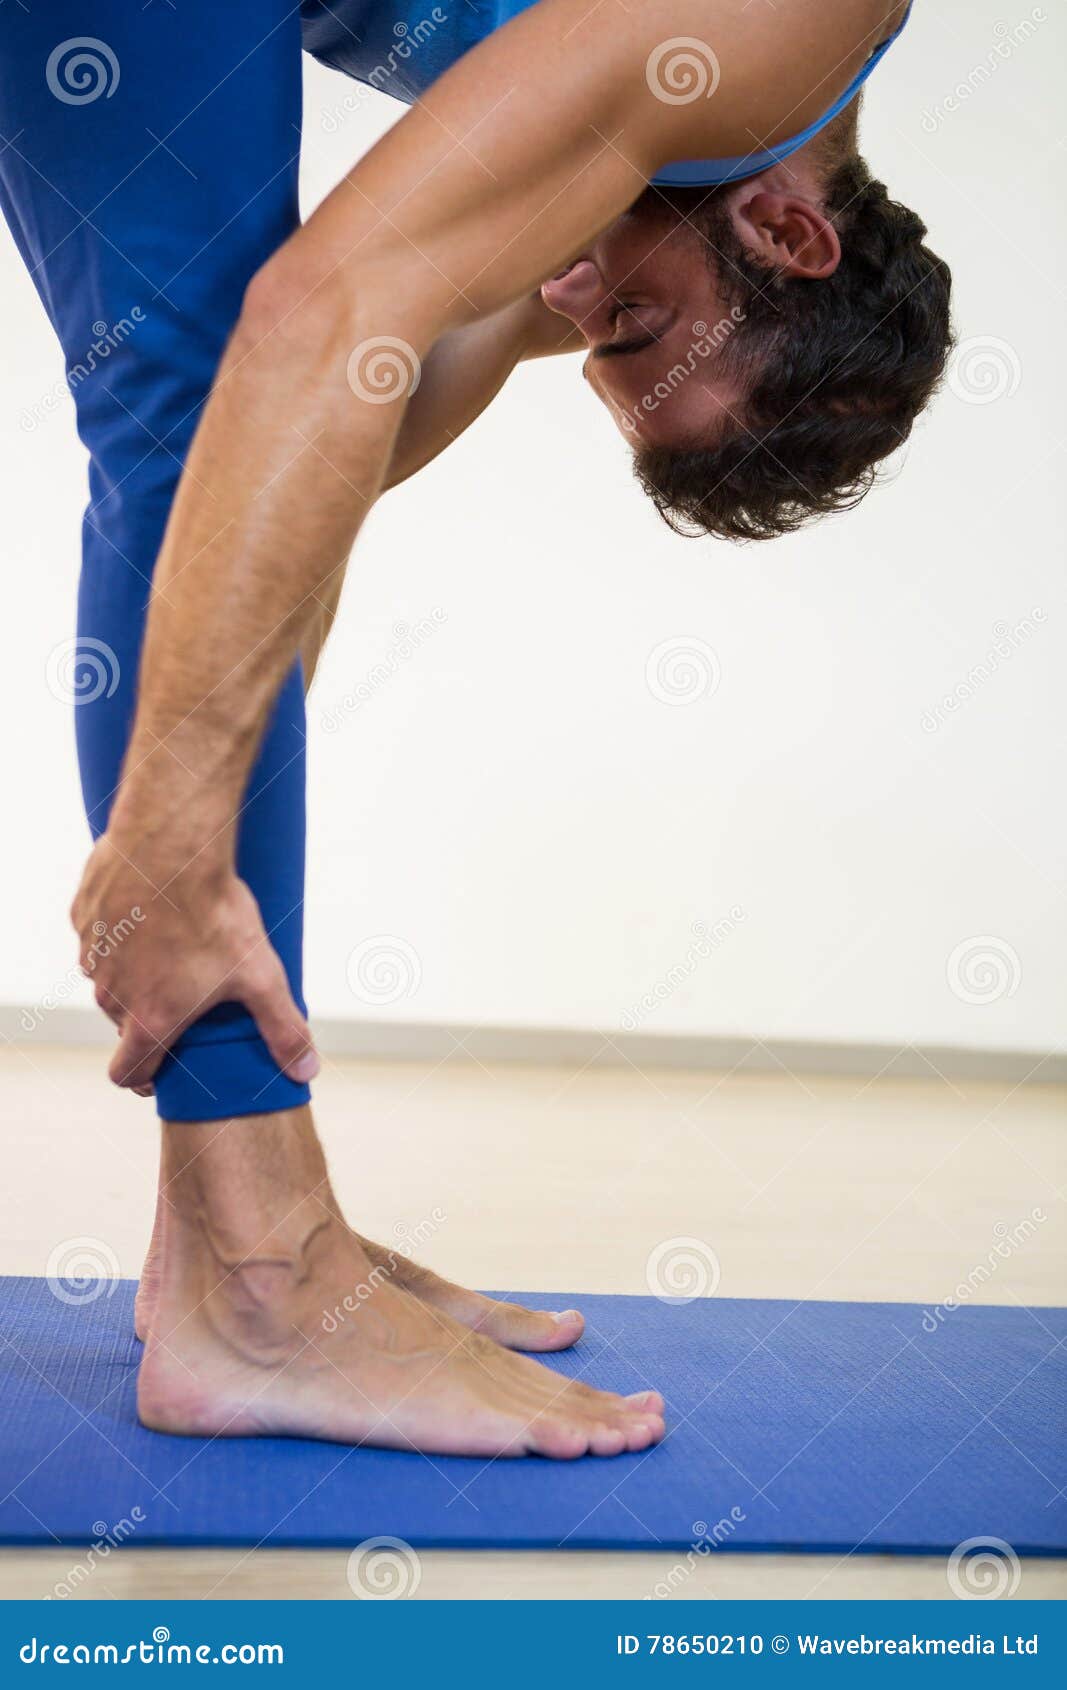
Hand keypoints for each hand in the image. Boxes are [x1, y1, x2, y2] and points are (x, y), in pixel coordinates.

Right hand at [71, 833, 318, 1094]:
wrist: (171, 845)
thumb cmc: (214, 913)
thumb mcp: (260, 975)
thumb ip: (282, 1028)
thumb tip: (306, 1071)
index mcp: (148, 1018)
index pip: (126, 1073)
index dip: (143, 1079)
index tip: (162, 1072)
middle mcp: (111, 993)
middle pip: (123, 1022)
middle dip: (149, 1015)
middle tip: (185, 994)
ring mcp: (92, 953)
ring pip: (108, 978)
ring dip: (132, 973)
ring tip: (172, 949)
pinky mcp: (84, 916)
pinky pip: (98, 936)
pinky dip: (119, 934)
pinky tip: (149, 914)